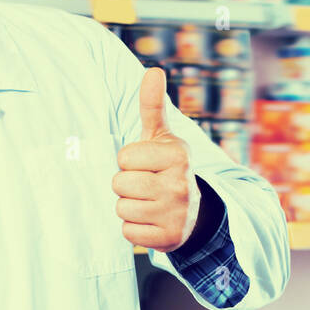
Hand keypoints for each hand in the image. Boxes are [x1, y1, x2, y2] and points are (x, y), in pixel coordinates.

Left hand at [112, 67, 201, 252]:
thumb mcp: (160, 136)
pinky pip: (128, 232)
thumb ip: (153, 105)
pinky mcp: (169, 238)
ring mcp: (176, 213)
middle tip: (145, 185)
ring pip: (121, 209)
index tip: (145, 164)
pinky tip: (149, 221)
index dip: (128, 161)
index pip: (124, 157)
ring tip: (147, 203)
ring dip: (128, 207)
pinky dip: (133, 228)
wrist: (190, 211)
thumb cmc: (165, 167)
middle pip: (120, 183)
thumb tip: (153, 71)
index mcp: (178, 154)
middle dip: (125, 185)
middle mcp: (180, 184)